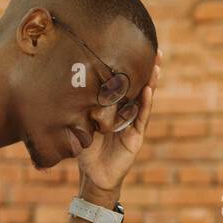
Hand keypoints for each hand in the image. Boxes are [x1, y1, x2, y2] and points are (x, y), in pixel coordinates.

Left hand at [76, 49, 161, 195]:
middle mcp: (126, 112)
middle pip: (139, 86)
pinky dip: (145, 103)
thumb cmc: (86, 150)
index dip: (130, 67)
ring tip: (156, 64)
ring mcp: (133, 123)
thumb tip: (66, 85)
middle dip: (148, 68)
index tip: (134, 46)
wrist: (94, 176)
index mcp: (114, 108)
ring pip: (144, 99)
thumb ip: (79, 107)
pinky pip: (141, 117)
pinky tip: (148, 90)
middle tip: (155, 48)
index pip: (124, 83)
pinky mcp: (136, 136)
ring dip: (151, 82)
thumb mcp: (80, 123)